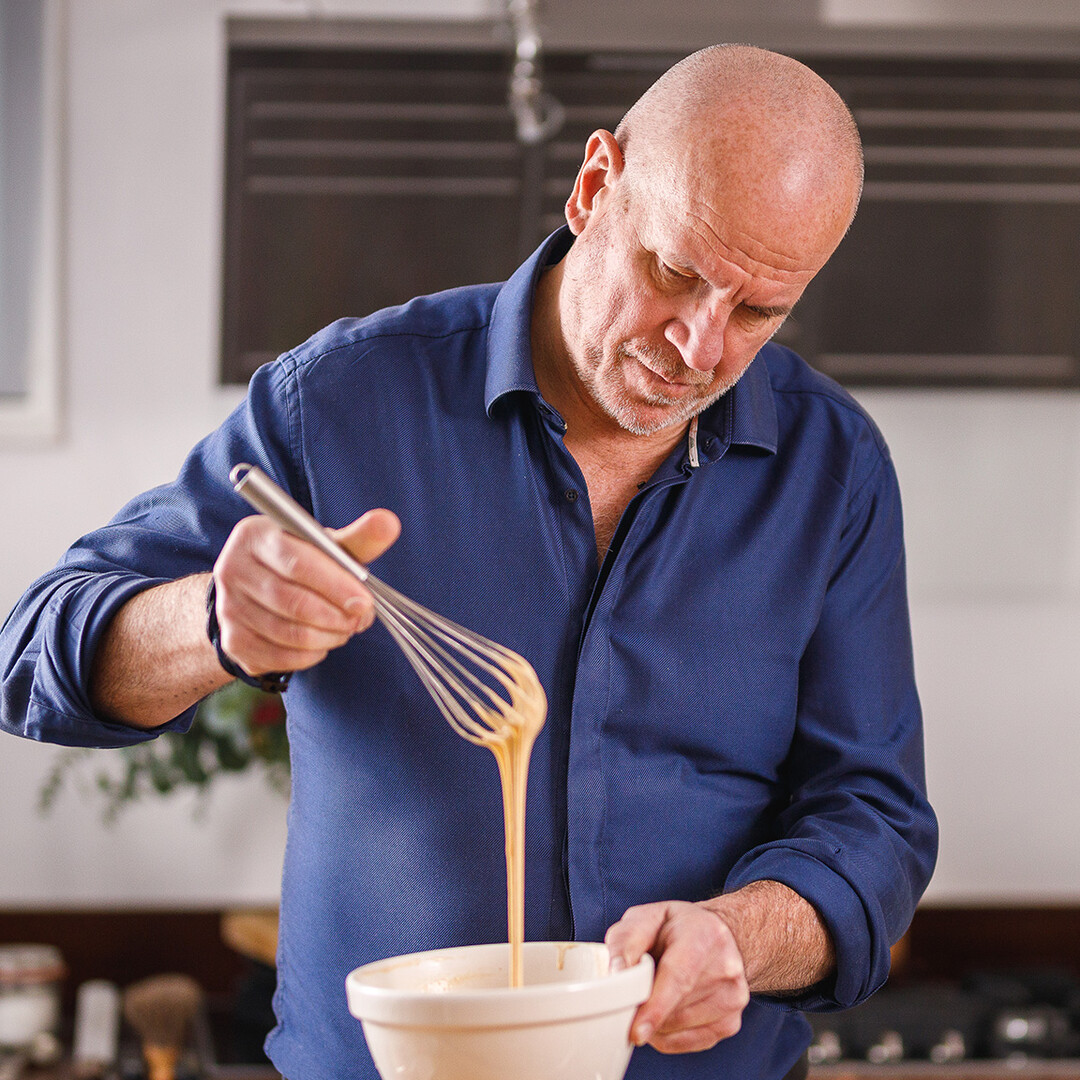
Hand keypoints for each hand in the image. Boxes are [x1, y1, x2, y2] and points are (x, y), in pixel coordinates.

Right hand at [212, 507, 400, 676]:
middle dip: (335, 615)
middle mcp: (232, 568)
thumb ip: (358, 538)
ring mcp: (228, 607)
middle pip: (291, 601)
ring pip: (287, 633)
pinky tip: (323, 642)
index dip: (335, 585)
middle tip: (360, 619)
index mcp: (256, 535)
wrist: (261, 591)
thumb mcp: (327, 546)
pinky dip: (311, 654)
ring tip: (346, 629)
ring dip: (328, 636)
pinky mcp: (232, 641)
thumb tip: (388, 523)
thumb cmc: (303, 563)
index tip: (364, 602)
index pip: (296, 561)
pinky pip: (280, 656)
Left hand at [605, 900, 749, 1053]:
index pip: (679, 977)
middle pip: (675, 1007)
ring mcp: (733, 999)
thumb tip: (615, 974)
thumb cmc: (675, 927)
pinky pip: (685, 1042)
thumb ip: (626, 940)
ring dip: (654, 1020)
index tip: (635, 1032)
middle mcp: (727, 967)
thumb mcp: (646, 918)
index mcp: (706, 934)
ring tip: (655, 990)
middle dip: (644, 1008)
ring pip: (677, 1028)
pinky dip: (666, 1033)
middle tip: (630, 992)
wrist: (718, 936)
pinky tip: (666, 1009)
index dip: (655, 1006)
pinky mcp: (731, 1023)